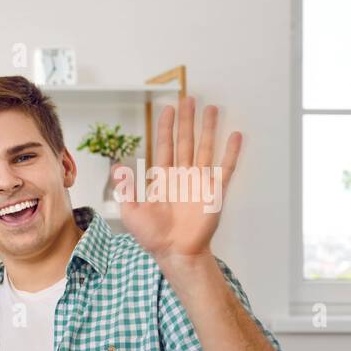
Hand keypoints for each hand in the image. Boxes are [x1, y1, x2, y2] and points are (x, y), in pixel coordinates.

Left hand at [121, 96, 241, 265]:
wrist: (174, 252)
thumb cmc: (152, 235)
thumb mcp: (132, 211)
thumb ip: (126, 188)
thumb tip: (116, 166)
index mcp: (162, 178)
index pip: (165, 146)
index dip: (167, 128)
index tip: (169, 109)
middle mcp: (182, 176)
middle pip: (185, 141)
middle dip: (187, 120)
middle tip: (190, 98)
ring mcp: (199, 181)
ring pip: (205, 148)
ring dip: (209, 129)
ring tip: (212, 108)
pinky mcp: (215, 191)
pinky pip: (225, 167)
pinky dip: (230, 152)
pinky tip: (235, 135)